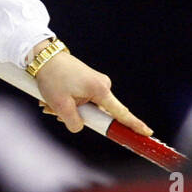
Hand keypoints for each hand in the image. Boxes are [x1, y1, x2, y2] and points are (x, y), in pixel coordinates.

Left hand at [33, 47, 152, 136]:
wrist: (44, 57)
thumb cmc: (53, 78)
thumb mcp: (60, 105)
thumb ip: (74, 122)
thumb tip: (79, 127)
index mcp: (100, 90)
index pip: (121, 113)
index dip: (133, 125)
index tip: (146, 133)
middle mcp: (103, 85)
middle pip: (97, 113)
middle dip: (77, 117)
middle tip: (54, 111)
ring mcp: (96, 83)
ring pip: (86, 108)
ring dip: (67, 109)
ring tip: (49, 102)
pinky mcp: (88, 82)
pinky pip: (81, 100)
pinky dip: (67, 102)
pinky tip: (51, 98)